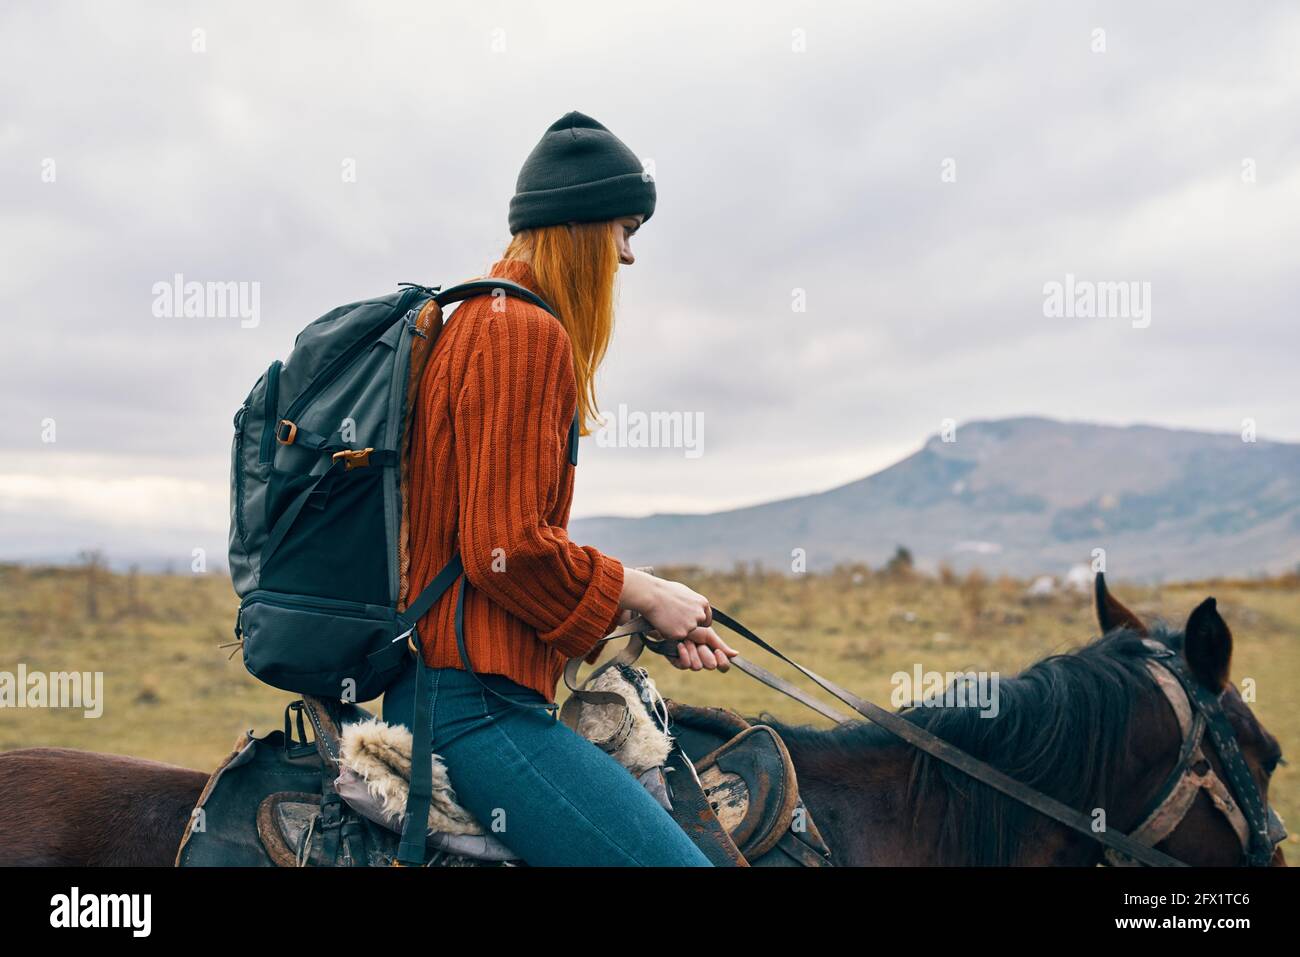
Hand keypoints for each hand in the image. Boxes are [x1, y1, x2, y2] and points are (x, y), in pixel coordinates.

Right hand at [617, 567, 738, 671]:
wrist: (651, 596)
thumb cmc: (665, 591)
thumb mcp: (685, 593)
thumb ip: (693, 603)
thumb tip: (696, 607)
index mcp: (703, 604)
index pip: (706, 620)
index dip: (697, 622)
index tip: (687, 620)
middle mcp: (700, 615)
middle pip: (698, 629)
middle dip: (688, 627)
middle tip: (674, 619)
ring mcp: (691, 626)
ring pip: (686, 634)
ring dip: (677, 630)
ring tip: (666, 618)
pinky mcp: (681, 634)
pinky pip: (675, 638)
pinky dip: (669, 633)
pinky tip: (662, 622)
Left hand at [665, 625, 738, 672]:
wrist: (672, 621)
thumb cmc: (690, 624)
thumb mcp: (708, 634)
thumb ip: (721, 645)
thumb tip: (736, 654)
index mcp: (712, 652)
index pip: (723, 665)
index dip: (722, 661)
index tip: (717, 651)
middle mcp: (703, 658)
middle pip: (711, 666)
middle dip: (704, 652)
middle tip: (698, 641)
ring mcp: (691, 661)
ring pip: (697, 666)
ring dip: (692, 650)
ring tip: (686, 639)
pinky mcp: (678, 662)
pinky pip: (685, 665)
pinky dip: (684, 653)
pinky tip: (680, 645)